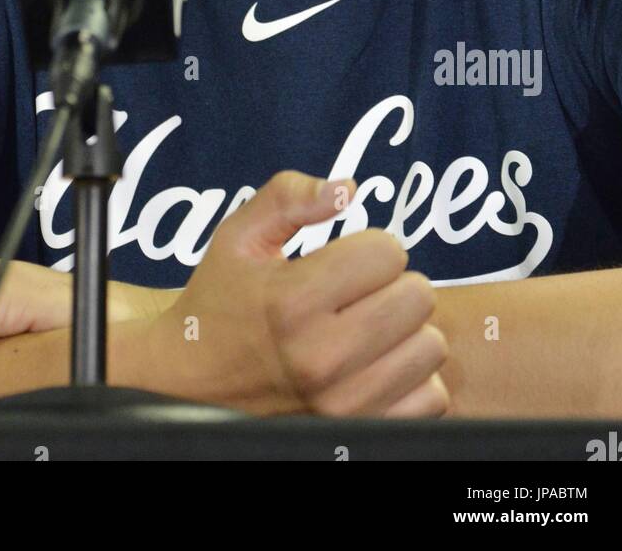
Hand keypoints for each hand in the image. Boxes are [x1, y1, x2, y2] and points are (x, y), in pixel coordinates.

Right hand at [146, 172, 448, 416]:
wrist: (190, 383)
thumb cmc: (220, 302)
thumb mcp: (239, 236)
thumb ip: (289, 197)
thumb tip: (348, 188)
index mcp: (292, 301)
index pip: (387, 252)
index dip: (368, 246)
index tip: (343, 260)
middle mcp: (322, 356)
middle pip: (418, 296)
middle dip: (392, 284)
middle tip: (358, 293)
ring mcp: (344, 403)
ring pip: (431, 346)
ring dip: (406, 331)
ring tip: (366, 328)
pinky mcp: (360, 432)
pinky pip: (431, 397)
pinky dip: (412, 379)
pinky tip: (376, 366)